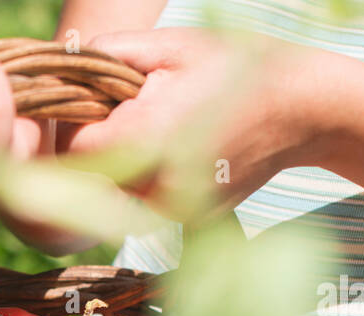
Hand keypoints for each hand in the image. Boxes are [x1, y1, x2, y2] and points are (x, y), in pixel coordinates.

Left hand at [61, 29, 332, 219]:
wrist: (302, 110)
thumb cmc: (235, 67)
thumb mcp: (169, 45)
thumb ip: (107, 54)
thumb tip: (61, 68)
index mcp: (147, 141)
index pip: (74, 148)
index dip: (77, 121)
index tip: (101, 99)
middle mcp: (155, 187)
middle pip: (88, 177)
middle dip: (95, 144)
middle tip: (129, 112)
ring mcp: (172, 211)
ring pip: (111, 196)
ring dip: (116, 165)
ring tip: (155, 129)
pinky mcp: (184, 222)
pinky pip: (140, 205)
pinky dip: (142, 180)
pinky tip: (172, 151)